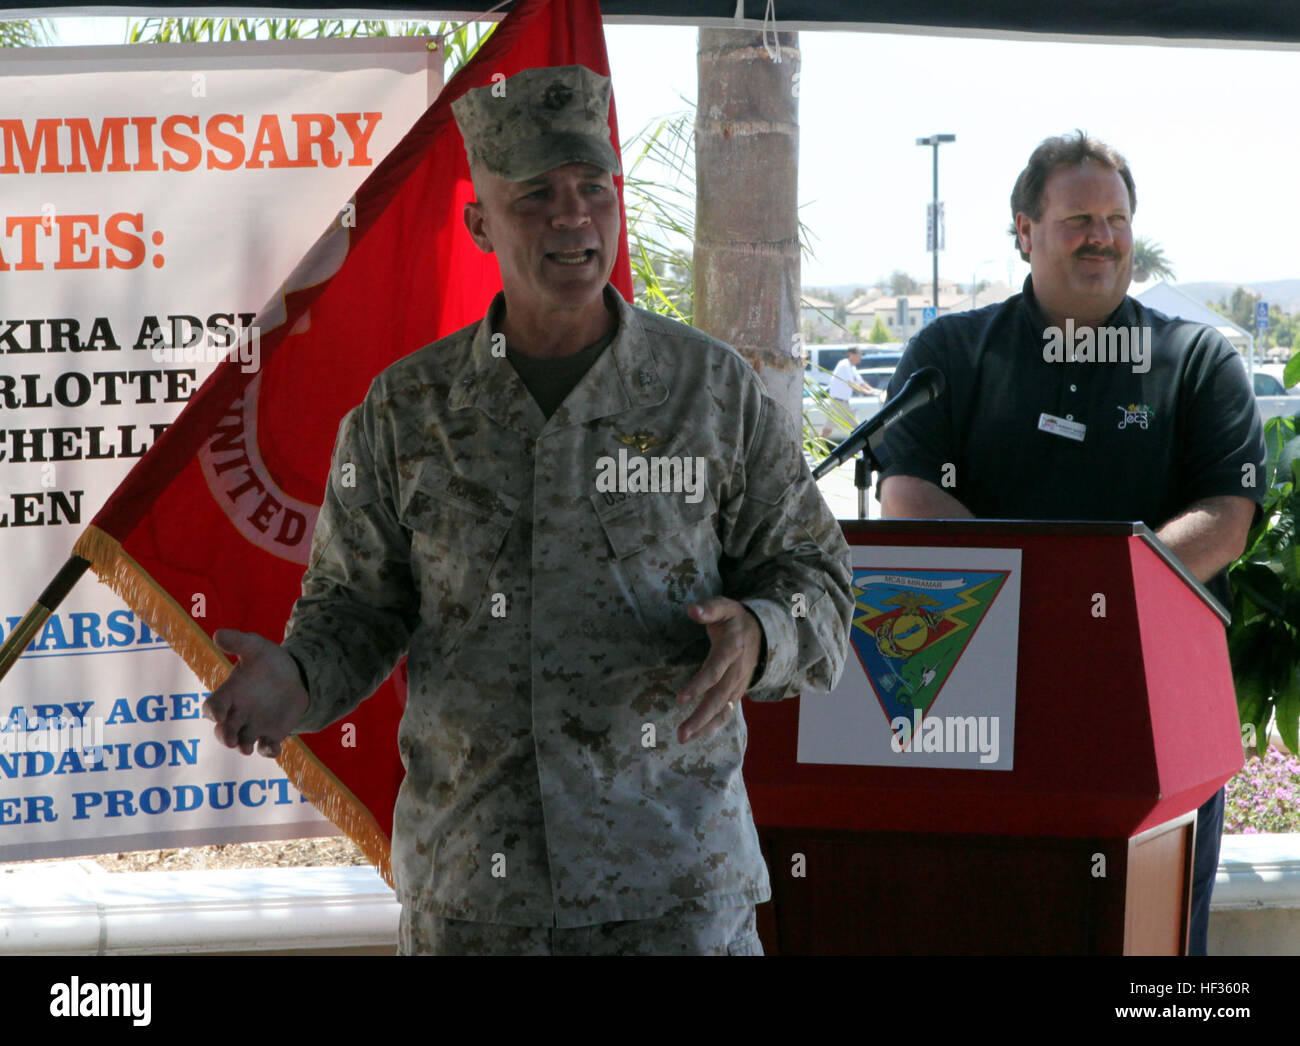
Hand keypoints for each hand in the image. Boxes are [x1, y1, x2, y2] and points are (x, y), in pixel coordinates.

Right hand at [203, 629, 309, 756]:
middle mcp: (238, 713)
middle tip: (230, 740)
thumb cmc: (269, 662)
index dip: (212, 712)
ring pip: (242, 743)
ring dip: (243, 747)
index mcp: (230, 694)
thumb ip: (239, 642)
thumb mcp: (256, 648)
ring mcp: (254, 725)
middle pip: (222, 731)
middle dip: (224, 737)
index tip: (217, 714)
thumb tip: (218, 634)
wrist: (296, 675)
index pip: (212, 706)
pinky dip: (268, 750)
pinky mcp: (272, 733)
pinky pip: (267, 747)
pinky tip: (273, 747)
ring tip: (247, 747)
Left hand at [675, 597, 762, 743]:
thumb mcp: (725, 607)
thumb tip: (692, 610)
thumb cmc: (735, 619)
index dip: (699, 685)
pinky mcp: (737, 692)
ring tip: (684, 739)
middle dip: (700, 718)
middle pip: (718, 699)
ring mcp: (738, 685)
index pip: (715, 671)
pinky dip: (714, 726)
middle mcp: (736, 672)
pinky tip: (698, 735)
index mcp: (731, 650)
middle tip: (681, 734)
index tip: (680, 698)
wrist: (763, 633)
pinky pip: (726, 712)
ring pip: (722, 710)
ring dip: (704, 727)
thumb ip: (709, 609)